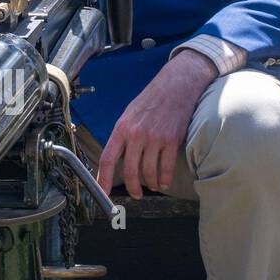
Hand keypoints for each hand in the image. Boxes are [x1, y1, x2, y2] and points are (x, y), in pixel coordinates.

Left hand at [97, 50, 217, 198]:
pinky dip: (165, 179)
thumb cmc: (151, 100)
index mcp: (122, 128)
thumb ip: (123, 136)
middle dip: (132, 187)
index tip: (102, 194)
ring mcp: (154, 137)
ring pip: (148, 172)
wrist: (176, 85)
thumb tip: (117, 158)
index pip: (107, 159)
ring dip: (150, 184)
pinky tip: (164, 182)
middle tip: (136, 194)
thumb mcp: (129, 114)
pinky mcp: (172, 140)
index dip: (103, 180)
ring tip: (152, 186)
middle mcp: (136, 134)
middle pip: (130, 171)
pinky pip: (166, 167)